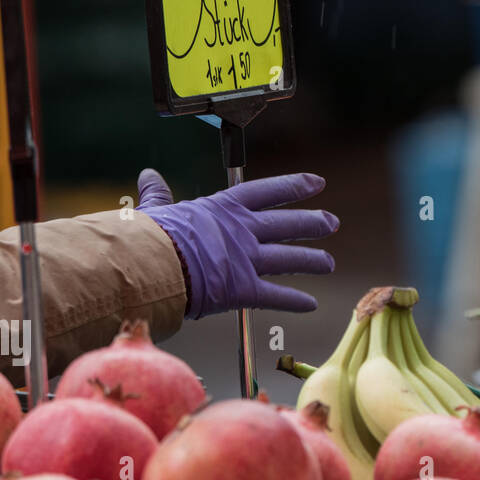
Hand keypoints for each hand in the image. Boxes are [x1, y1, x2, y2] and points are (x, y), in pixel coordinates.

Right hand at [135, 169, 337, 318]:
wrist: (147, 266)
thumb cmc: (148, 237)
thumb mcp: (157, 209)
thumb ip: (158, 194)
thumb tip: (147, 175)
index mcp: (225, 208)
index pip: (268, 191)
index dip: (295, 186)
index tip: (317, 183)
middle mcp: (243, 231)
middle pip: (287, 224)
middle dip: (313, 223)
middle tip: (332, 223)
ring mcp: (247, 259)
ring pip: (290, 258)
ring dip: (313, 261)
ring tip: (329, 263)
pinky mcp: (244, 289)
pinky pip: (276, 296)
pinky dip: (295, 301)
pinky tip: (311, 304)